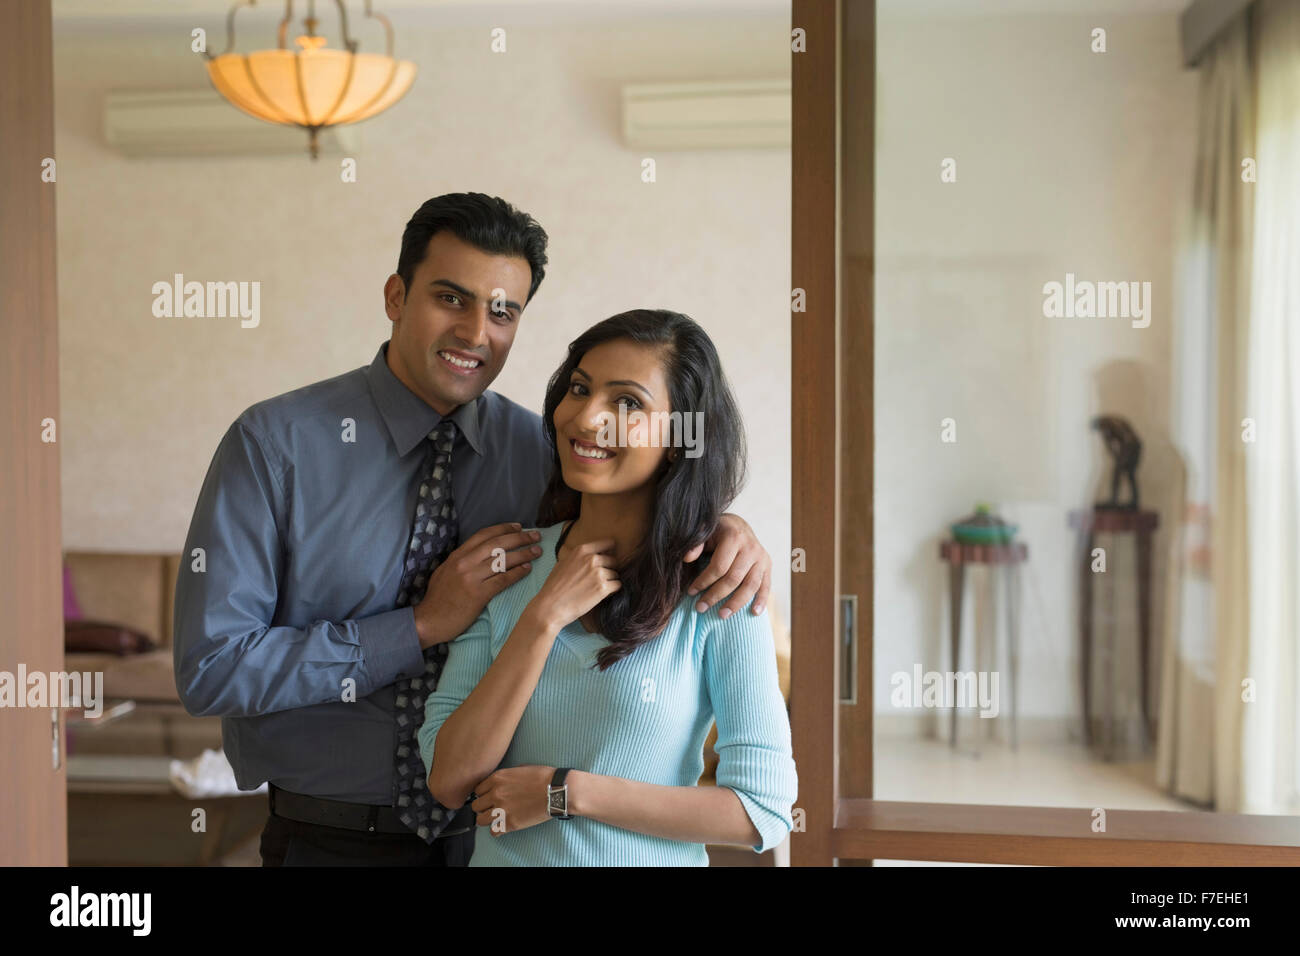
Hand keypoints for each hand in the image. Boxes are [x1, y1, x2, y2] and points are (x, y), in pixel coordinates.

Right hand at [413, 522, 542, 646]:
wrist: (428, 621)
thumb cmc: (438, 599)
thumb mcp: (445, 572)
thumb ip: (460, 561)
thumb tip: (478, 554)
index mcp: (457, 555)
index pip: (484, 535)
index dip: (503, 528)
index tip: (519, 526)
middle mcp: (464, 562)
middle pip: (497, 544)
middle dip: (519, 537)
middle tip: (536, 535)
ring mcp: (471, 578)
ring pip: (503, 560)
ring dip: (524, 554)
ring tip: (537, 551)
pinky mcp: (478, 594)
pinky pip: (503, 580)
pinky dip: (517, 573)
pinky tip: (527, 569)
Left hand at [470, 765, 554, 834]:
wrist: (556, 790)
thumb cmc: (542, 777)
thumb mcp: (519, 769)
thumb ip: (504, 777)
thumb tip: (498, 784)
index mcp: (497, 778)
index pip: (477, 790)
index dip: (484, 795)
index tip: (489, 798)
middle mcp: (495, 793)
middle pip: (476, 806)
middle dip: (483, 807)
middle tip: (492, 808)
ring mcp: (501, 809)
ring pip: (480, 820)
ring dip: (487, 820)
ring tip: (497, 818)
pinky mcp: (510, 823)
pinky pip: (493, 832)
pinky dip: (497, 830)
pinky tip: (504, 826)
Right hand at [526, 538, 620, 631]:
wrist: (550, 606)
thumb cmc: (554, 587)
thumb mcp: (563, 563)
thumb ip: (579, 557)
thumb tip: (592, 555)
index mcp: (581, 550)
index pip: (607, 543)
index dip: (610, 551)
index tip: (610, 556)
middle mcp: (592, 559)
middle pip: (613, 560)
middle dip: (609, 569)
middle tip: (598, 579)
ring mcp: (598, 573)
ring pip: (615, 574)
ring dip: (610, 581)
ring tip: (596, 588)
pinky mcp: (603, 588)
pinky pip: (617, 585)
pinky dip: (612, 590)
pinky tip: (601, 595)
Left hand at [684, 513, 770, 618]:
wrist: (737, 525)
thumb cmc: (716, 533)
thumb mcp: (704, 533)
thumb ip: (696, 544)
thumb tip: (687, 558)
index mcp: (734, 537)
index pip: (719, 566)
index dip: (704, 581)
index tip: (691, 592)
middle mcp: (751, 547)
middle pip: (734, 578)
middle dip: (715, 595)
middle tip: (700, 608)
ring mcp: (761, 558)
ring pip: (750, 585)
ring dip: (736, 603)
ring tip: (721, 615)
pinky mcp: (768, 566)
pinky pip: (766, 586)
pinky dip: (761, 601)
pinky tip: (754, 613)